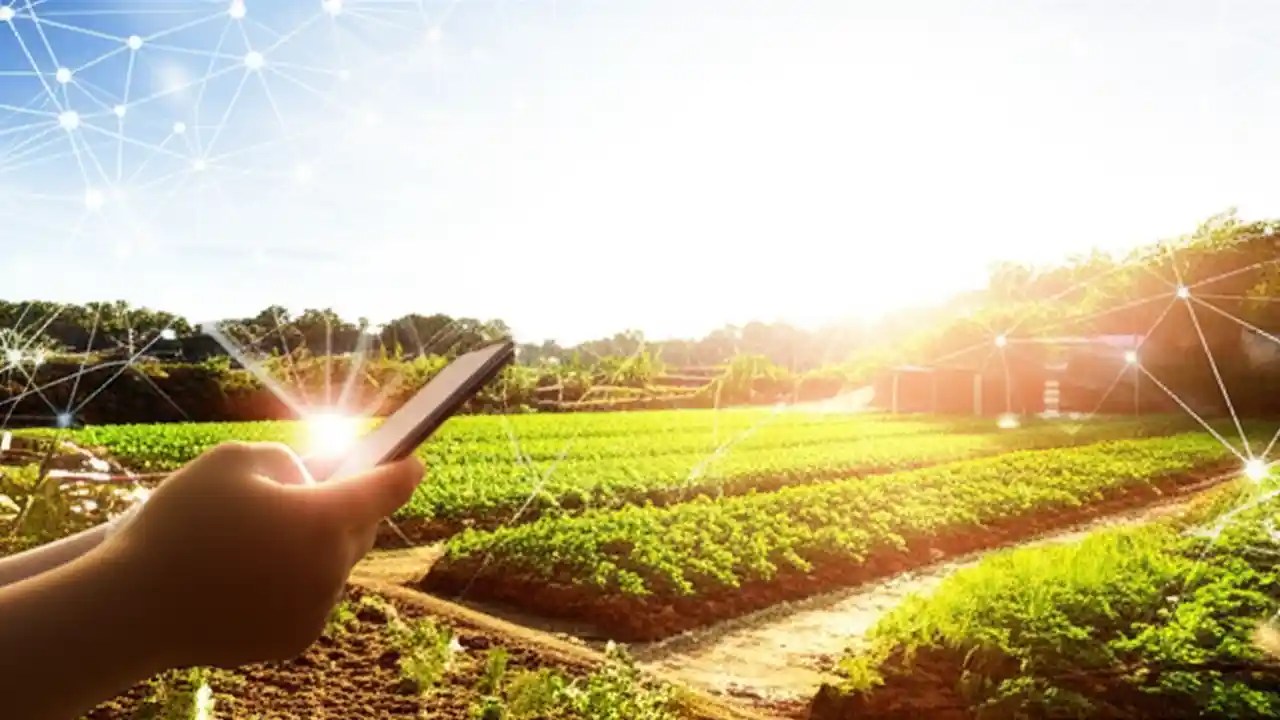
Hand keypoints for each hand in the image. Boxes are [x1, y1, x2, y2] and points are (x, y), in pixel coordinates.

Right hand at [98, 441, 423, 667]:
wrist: (134, 607)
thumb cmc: (182, 523)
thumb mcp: (234, 460)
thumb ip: (289, 460)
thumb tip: (314, 480)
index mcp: (324, 519)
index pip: (385, 489)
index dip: (402, 471)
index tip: (414, 463)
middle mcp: (331, 567)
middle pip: (361, 528)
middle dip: (347, 508)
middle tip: (315, 492)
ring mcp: (316, 608)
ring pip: (335, 564)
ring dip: (318, 547)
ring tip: (265, 537)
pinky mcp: (296, 638)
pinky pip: (312, 597)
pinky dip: (298, 582)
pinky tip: (257, 574)